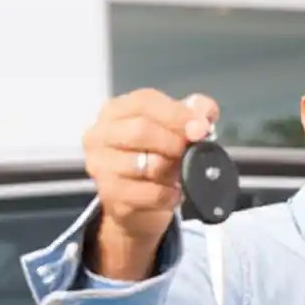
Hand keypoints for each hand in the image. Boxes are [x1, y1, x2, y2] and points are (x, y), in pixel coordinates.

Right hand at [82, 88, 219, 244]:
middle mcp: (99, 135)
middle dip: (175, 143)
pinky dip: (171, 194)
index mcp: (115, 111)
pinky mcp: (111, 196)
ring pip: (147, 164)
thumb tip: (204, 114)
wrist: (137, 202)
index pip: (144, 102)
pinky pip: (152, 193)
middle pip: (141, 131)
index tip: (202, 128)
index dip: (178, 114)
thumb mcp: (175, 128)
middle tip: (191, 153)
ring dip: (173, 170)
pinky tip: (174, 193)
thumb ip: (193, 112)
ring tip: (180, 174)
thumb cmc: (156, 157)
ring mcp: (100, 166)